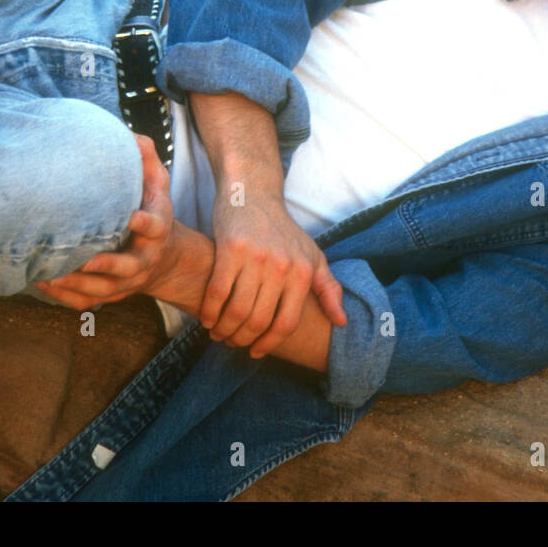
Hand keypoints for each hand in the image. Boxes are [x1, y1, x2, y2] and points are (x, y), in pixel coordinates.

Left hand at [34, 134, 176, 309]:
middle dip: (108, 266)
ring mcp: (127, 281)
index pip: (155, 228)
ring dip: (77, 284)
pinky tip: (41, 282)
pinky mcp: (110, 295)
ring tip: (49, 274)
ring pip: (103, 290)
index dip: (144, 225)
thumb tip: (130, 133)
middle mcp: (144, 258)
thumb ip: (147, 158)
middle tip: (84, 261)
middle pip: (129, 268)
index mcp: (157, 230)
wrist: (162, 258)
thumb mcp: (157, 183)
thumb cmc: (151, 210)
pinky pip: (86, 302)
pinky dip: (63, 296)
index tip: (130, 218)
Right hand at [203, 188, 345, 357]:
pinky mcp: (230, 248)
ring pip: (237, 310)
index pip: (286, 323)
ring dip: (224, 329)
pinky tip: (206, 318)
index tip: (256, 352)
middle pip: (259, 320)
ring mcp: (256, 257)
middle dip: (243, 339)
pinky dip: (209, 311)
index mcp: (303, 272)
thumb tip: (341, 322)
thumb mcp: (312, 256)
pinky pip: (217, 292)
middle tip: (233, 343)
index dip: (269, 344)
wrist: (254, 194)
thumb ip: (329, 289)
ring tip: (219, 333)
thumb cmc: (284, 231)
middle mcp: (282, 266)